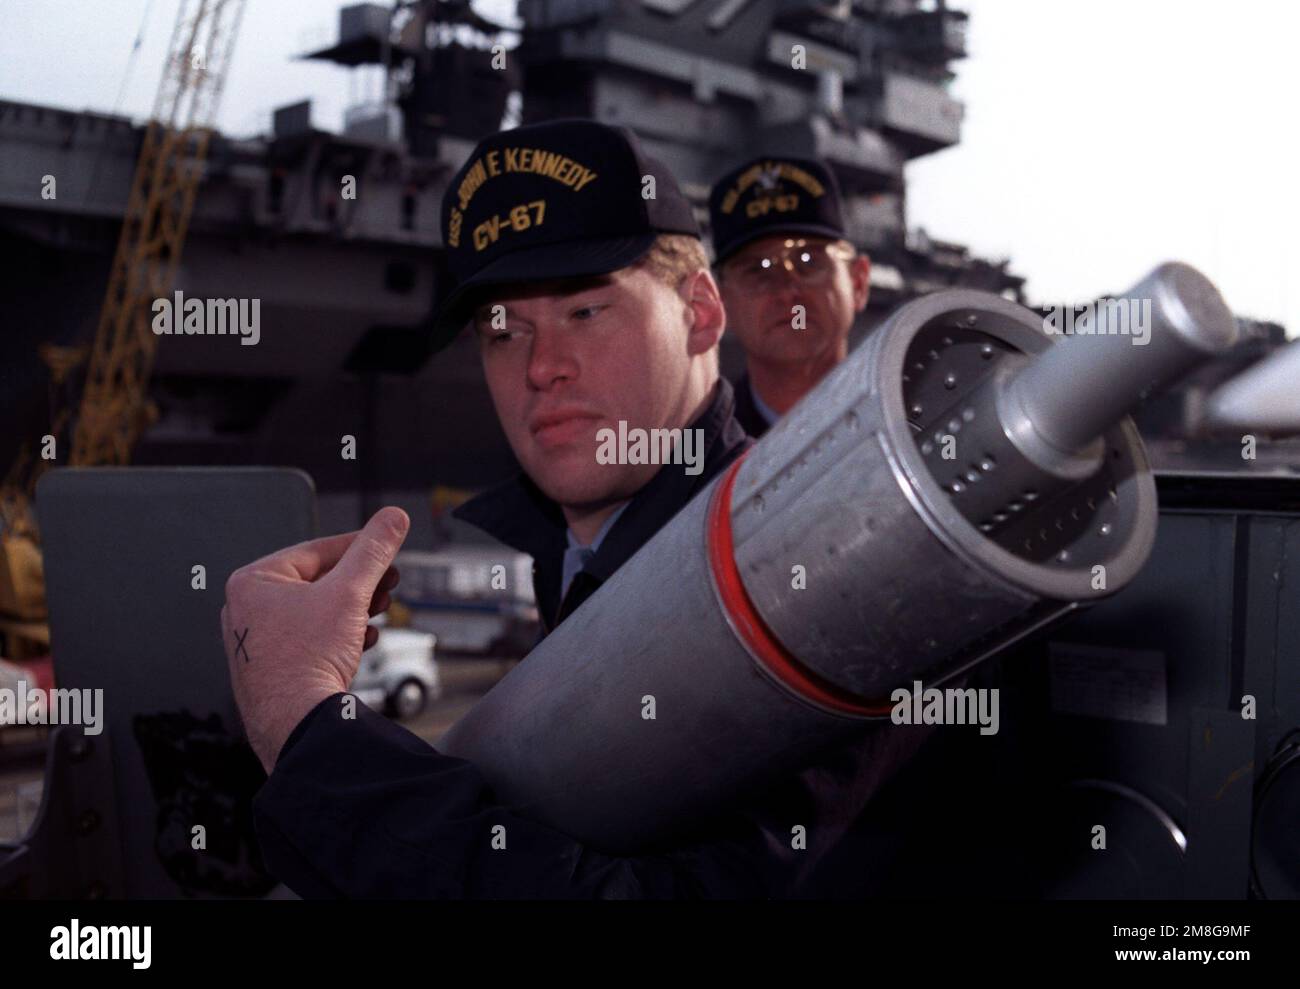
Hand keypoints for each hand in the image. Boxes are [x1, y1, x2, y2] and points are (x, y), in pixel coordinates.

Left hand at [222, 506, 409, 772]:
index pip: (316, 550)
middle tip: (388, 582)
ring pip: (316, 612)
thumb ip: (373, 551)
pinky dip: (339, 636)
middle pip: (317, 581)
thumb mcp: (349, 593)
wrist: (297, 726)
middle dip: (360, 584)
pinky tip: (361, 641)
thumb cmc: (306, 662)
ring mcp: (255, 642)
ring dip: (354, 610)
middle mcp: (246, 610)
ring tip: (378, 612)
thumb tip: (392, 518)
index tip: (387, 545)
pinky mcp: (270, 668)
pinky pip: (309, 639)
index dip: (360, 547)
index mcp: (252, 582)